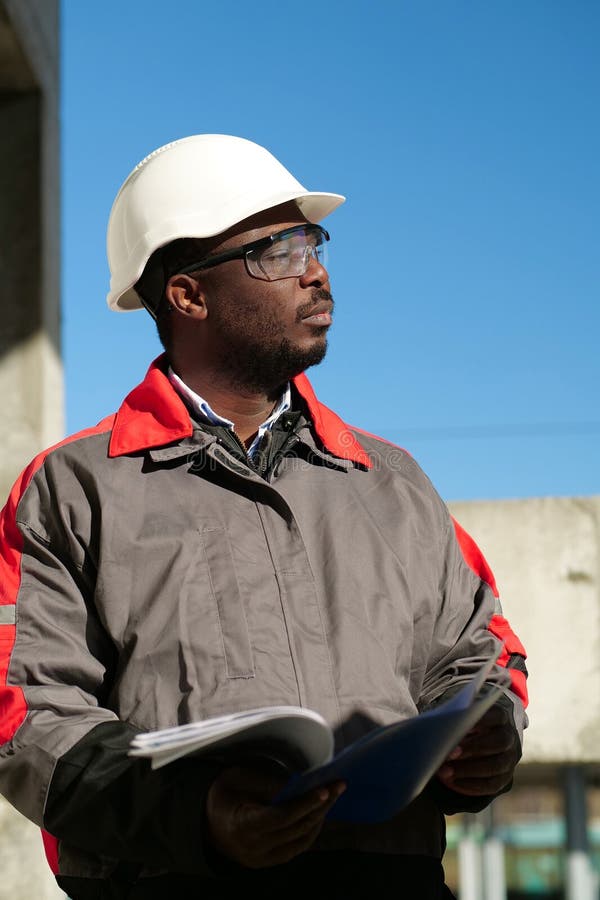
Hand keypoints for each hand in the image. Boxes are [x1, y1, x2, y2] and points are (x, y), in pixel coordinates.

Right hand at [205, 762, 345, 868]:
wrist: (205, 821)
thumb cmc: (223, 793)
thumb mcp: (240, 778)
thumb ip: (270, 784)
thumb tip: (303, 784)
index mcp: (242, 825)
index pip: (280, 816)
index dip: (304, 804)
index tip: (324, 790)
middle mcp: (253, 847)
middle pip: (296, 827)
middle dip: (321, 805)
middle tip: (338, 785)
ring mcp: (262, 859)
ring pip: (301, 840)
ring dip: (320, 817)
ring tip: (333, 796)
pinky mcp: (268, 861)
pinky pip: (296, 848)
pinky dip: (311, 830)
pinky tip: (320, 813)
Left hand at [436, 702, 520, 796]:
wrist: (482, 738)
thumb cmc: (465, 723)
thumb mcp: (462, 714)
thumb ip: (455, 718)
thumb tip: (438, 727)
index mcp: (500, 715)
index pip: (497, 715)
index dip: (481, 719)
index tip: (459, 723)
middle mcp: (509, 736)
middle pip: (499, 742)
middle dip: (473, 748)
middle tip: (449, 753)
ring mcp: (509, 758)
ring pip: (496, 765)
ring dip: (469, 770)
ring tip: (445, 771)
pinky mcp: (505, 777)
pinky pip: (492, 784)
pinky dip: (472, 784)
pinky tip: (453, 781)